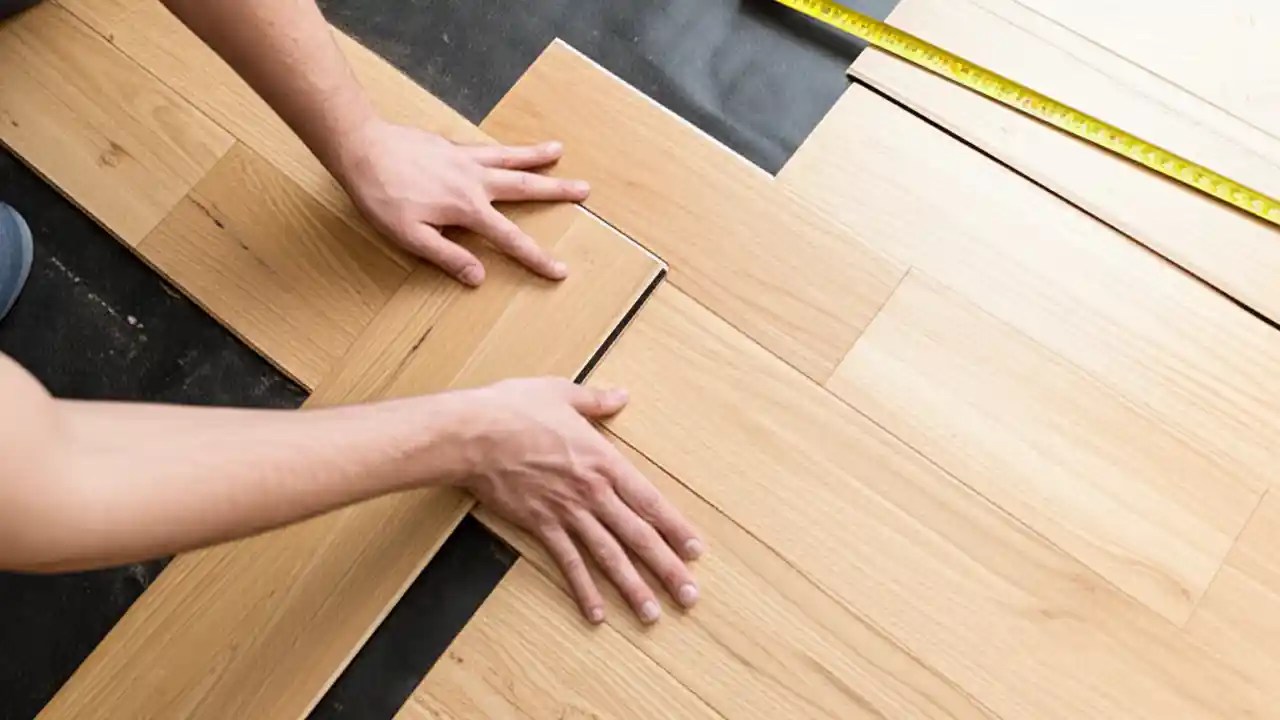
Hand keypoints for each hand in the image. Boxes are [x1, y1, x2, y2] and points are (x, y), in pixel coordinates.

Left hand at [337, 120, 589, 285]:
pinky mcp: (451, 145)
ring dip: (536, 155)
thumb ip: (448, 257)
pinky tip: (508, 148)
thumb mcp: (411, 237)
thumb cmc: (382, 196)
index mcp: (468, 209)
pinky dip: (503, 148)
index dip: (537, 257)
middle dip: (556, 190)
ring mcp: (464, 159)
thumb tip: (479, 276)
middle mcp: (475, 181)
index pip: (511, 239)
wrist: (362, 149)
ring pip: (509, 158)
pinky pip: (487, 147)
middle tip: (585, 189)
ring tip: (559, 149)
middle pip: (525, 186)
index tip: (560, 270)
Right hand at [456, 378, 703, 623]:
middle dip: (667, 568)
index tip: (696, 551)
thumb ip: (596, 401)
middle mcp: (592, 492)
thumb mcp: (562, 393)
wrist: (473, 433)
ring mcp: (567, 512)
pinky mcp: (540, 525)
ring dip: (632, 587)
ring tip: (651, 614)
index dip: (675, 528)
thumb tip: (621, 395)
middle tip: (689, 596)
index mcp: (604, 461)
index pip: (650, 501)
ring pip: (608, 556)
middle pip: (638, 535)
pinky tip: (595, 613)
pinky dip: (582, 589)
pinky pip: (567, 563)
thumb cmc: (514, 409)